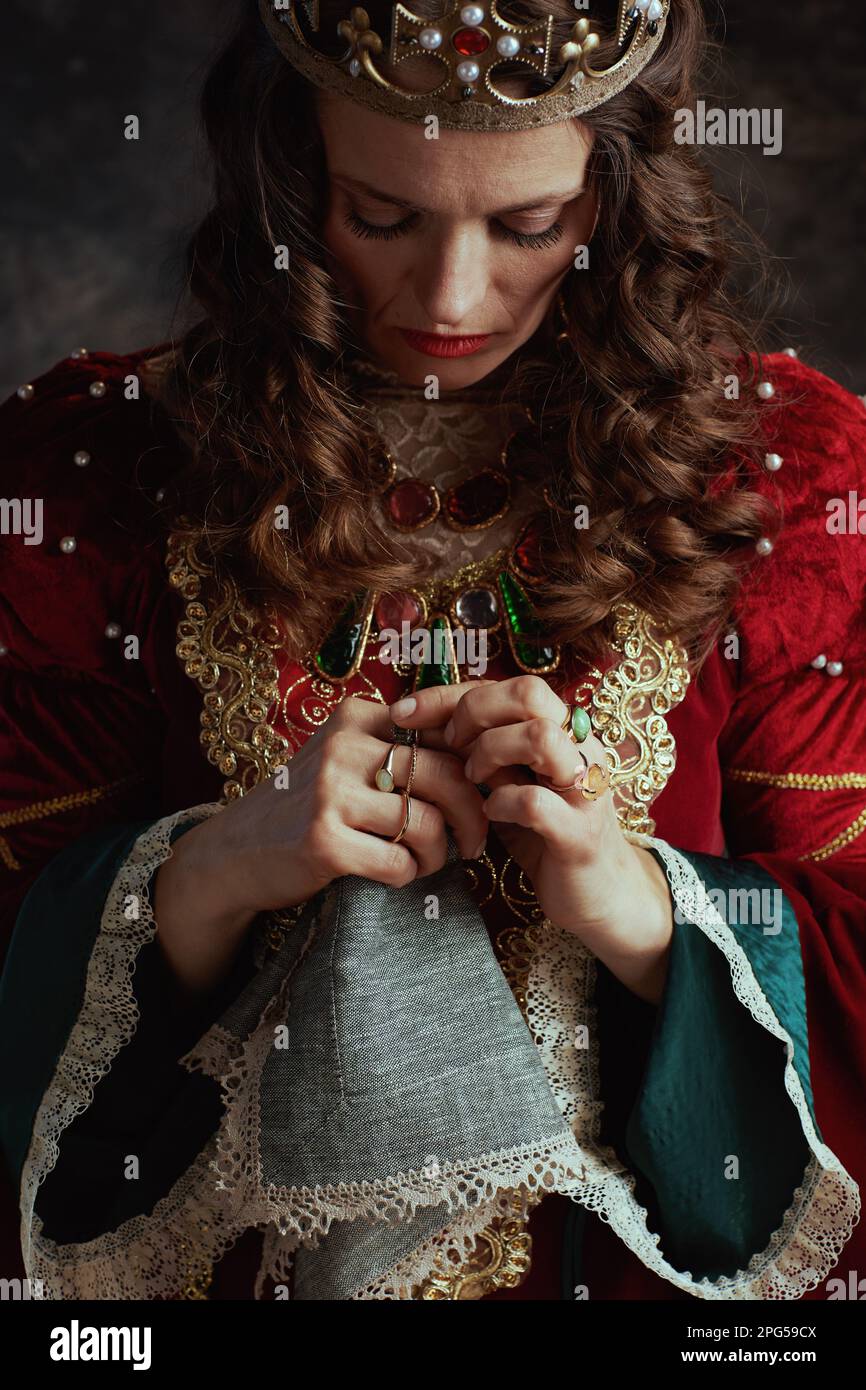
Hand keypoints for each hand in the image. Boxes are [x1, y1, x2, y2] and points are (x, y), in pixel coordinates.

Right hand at [154, 693, 487, 992]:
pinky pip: (399, 861)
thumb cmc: (310, 806)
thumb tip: (486, 759)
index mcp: (357, 716)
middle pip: (445, 775)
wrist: (237, 851)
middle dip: (473, 816)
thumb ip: (404, 751)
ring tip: (428, 861)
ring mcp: (329, 792)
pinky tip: (397, 873)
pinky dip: (409, 874)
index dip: (475, 770)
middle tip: (476, 842)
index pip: (444, 733)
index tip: (482, 798)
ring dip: (439, 853)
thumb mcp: (349, 760)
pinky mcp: (323, 840)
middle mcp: (343, 745)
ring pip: (427, 822)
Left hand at [391, 675, 672, 1003]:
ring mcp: (586, 790)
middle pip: (531, 693)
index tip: (403, 712)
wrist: (599, 896)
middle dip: (475, 712)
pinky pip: (535, 801)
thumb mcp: (510, 783)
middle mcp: (581, 749)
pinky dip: (501, 803)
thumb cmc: (546, 835)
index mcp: (565, 731)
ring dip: (490, 752)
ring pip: (540, 737)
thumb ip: (483, 751)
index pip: (507, 686)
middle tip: (452, 747)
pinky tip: (490, 814)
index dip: (450, 693)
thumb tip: (423, 724)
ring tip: (473, 779)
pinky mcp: (580, 834)